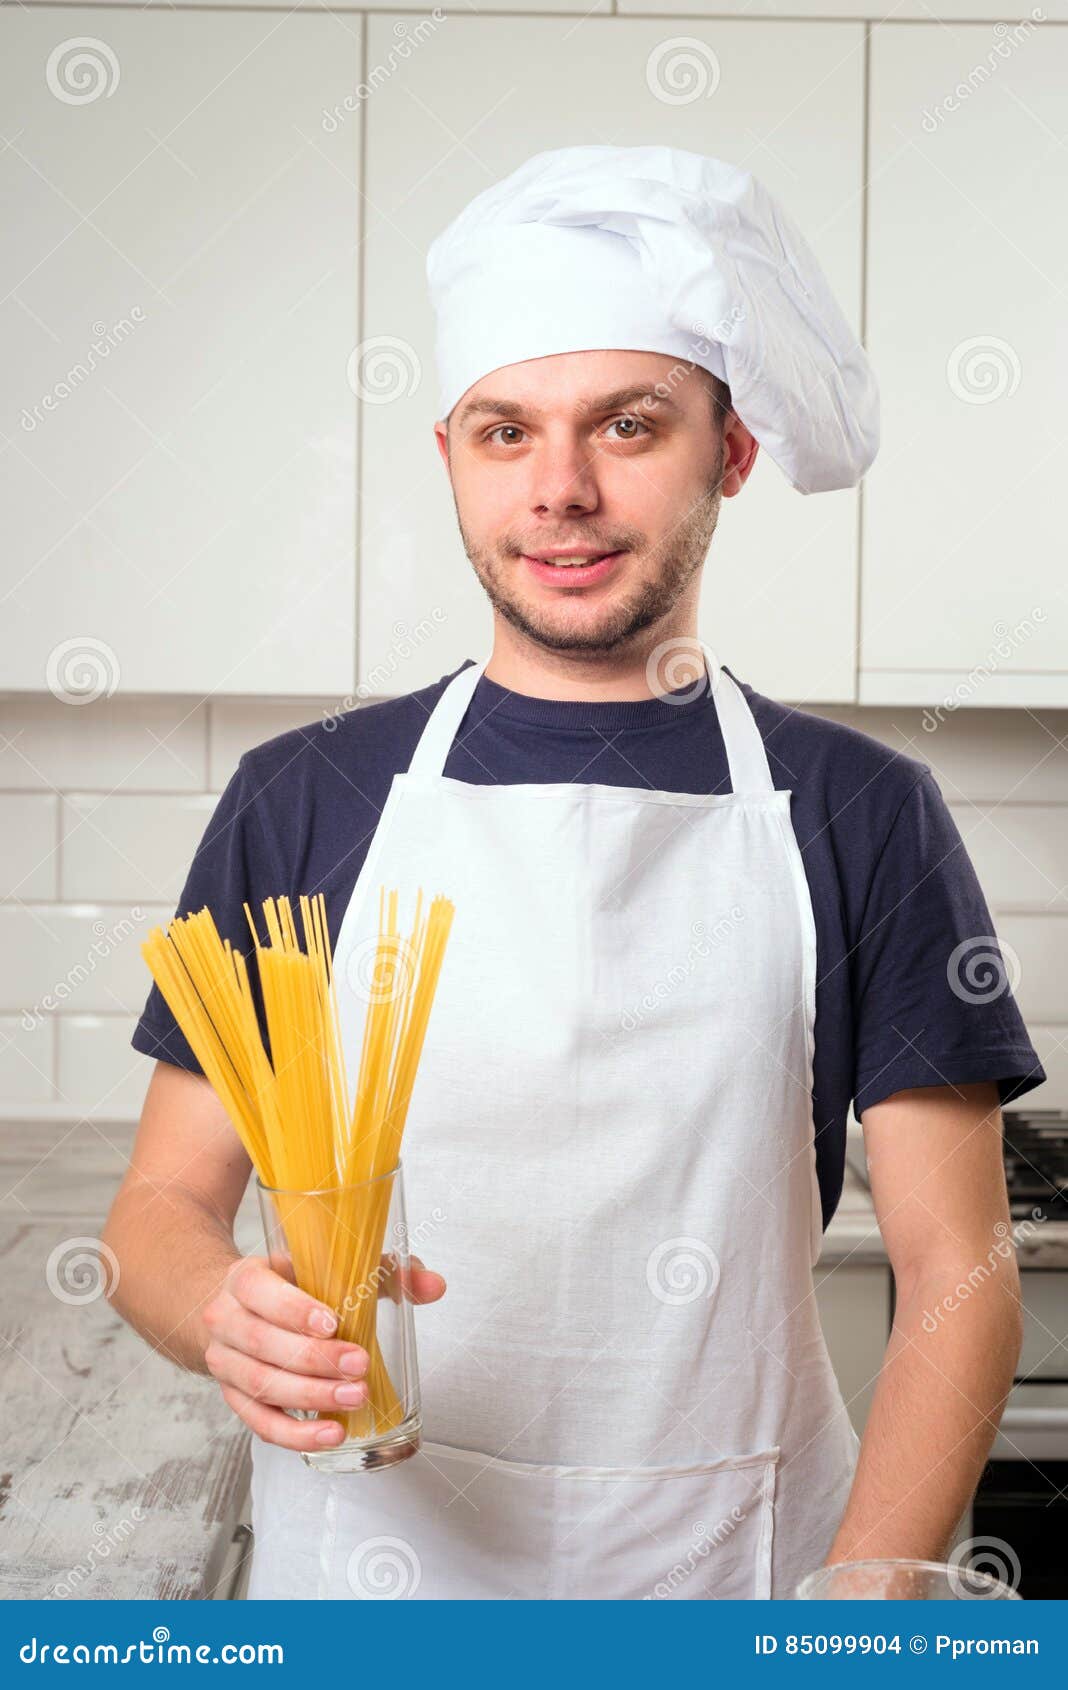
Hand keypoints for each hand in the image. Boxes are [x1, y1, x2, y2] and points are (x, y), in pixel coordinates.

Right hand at [202, 1254, 444, 1451]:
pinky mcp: (235, 1399)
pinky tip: (331, 1433)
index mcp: (245, 1279)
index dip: (293, 1310)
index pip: (259, 1291)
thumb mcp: (327, 1268)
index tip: (332, 1323)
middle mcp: (226, 1320)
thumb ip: (383, 1272)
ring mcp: (225, 1363)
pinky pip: (261, 1423)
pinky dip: (295, 1434)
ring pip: (261, 1385)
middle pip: (262, 1344)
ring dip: (310, 1397)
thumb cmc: (288, 1286)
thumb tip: (433, 1286)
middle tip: (358, 1366)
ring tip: (354, 1398)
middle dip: (315, 1359)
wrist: (237, 1310)